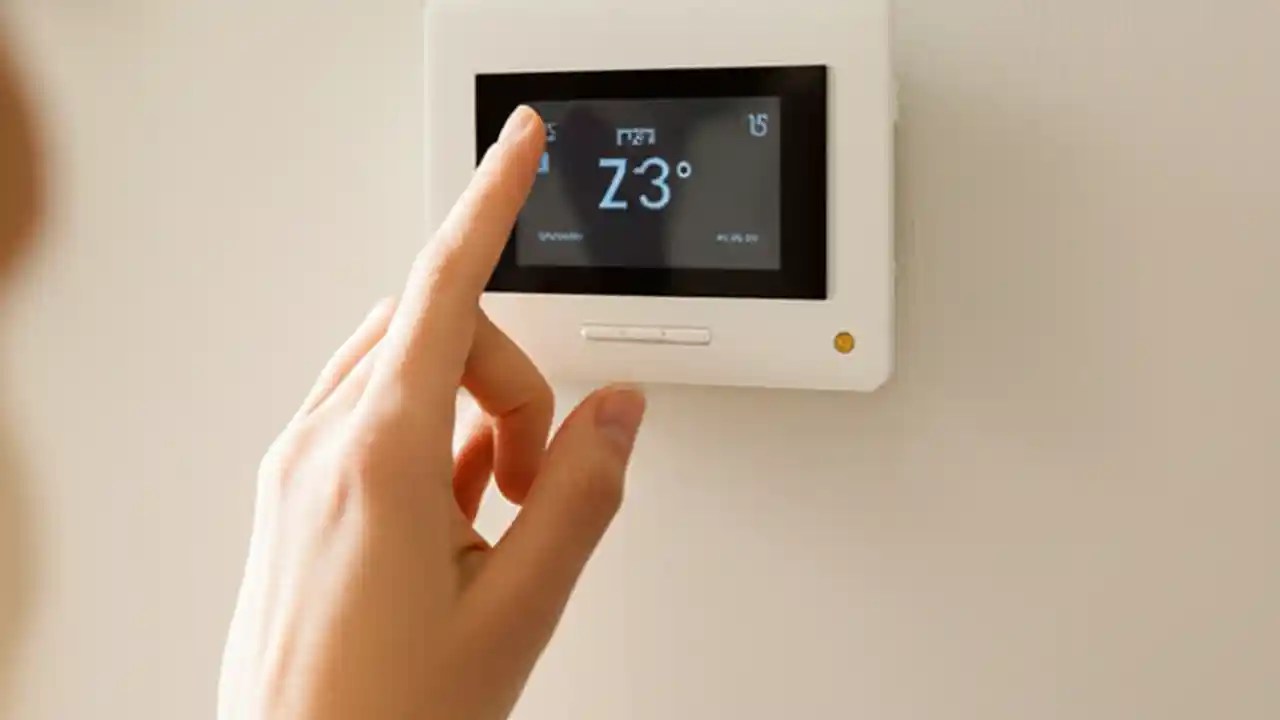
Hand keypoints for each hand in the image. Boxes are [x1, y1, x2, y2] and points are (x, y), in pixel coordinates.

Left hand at [217, 107, 646, 719]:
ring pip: (402, 373)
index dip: (492, 203)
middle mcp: (321, 449)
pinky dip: (433, 441)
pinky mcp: (293, 499)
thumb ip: (581, 497)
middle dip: (507, 376)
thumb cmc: (384, 719)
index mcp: (378, 458)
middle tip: (541, 471)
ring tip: (502, 510)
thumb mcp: (517, 611)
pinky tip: (461, 517)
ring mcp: (297, 472)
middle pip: (434, 331)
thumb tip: (617, 415)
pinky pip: (371, 420)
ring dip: (470, 411)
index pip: (446, 288)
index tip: (521, 147)